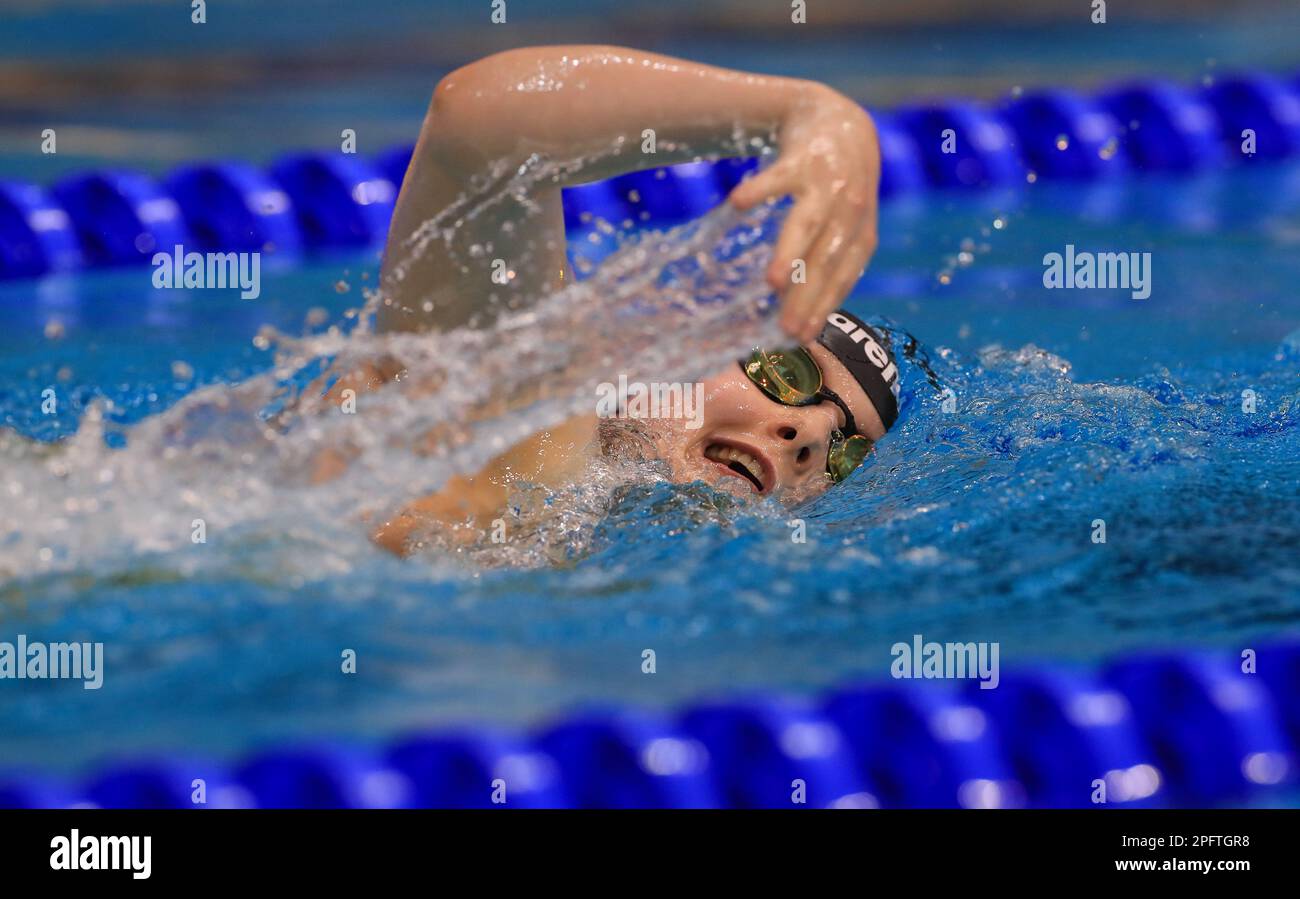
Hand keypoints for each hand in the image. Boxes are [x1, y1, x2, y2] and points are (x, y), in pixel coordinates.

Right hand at [728, 85, 880, 343]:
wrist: (837, 119)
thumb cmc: (836, 187)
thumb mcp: (844, 224)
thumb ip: (827, 261)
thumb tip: (798, 314)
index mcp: (859, 234)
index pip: (840, 278)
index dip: (822, 308)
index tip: (800, 336)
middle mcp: (849, 211)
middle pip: (824, 260)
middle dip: (806, 296)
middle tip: (785, 327)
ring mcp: (826, 183)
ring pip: (807, 223)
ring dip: (790, 252)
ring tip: (771, 281)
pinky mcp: (802, 158)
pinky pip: (778, 176)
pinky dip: (760, 188)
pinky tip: (738, 203)